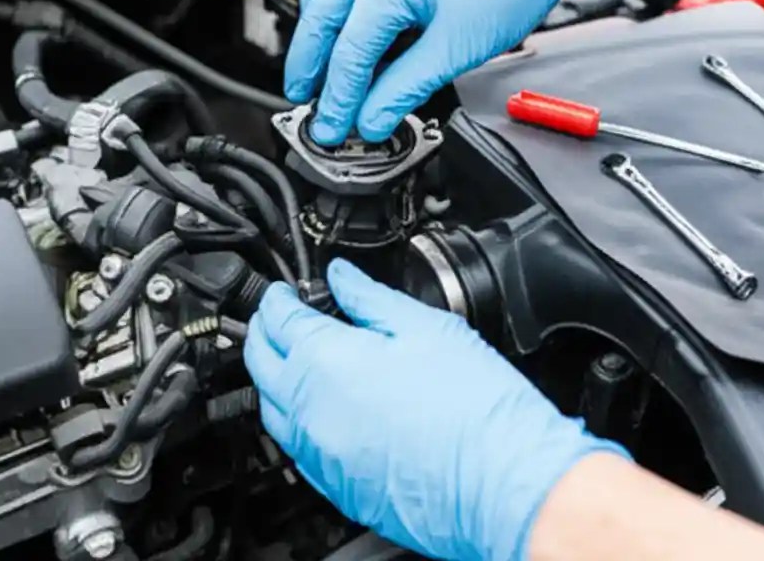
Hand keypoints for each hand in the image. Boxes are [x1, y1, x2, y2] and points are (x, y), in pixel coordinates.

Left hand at [244, 259, 628, 559]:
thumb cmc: (476, 409)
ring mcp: (318, 454)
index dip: (278, 297)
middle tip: (282, 318)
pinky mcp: (335, 487)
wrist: (503, 483)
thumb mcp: (428, 327)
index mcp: (326, 361)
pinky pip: (295, 448)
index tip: (286, 292)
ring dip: (276, 378)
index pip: (278, 319)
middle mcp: (309, 411)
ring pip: (272, 409)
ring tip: (298, 359)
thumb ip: (371, 298)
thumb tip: (341, 277)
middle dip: (265, 333)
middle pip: (260, 363)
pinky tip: (323, 410)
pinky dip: (296, 421)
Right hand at [284, 0, 640, 144]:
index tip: (333, 127)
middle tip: (305, 101)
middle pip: (321, 18)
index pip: (348, 54)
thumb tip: (374, 117)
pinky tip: (340, 18)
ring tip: (315, 67)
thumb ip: (405, 87)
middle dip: (309, 66)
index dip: (337, 98)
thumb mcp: (457, 49)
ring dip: (316, 30)